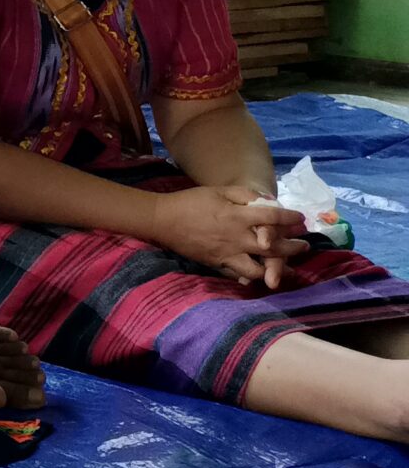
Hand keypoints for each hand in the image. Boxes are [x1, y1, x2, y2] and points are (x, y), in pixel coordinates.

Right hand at [154, 185, 307, 286]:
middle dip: (293, 247)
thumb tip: (268, 202)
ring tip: (288, 267)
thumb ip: (245, 195)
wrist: (163, 220)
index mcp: (238, 217)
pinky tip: (262, 274)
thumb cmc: (191, 202)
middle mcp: (237, 238)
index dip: (291, 219)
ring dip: (278, 268)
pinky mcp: (217, 264)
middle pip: (274, 247)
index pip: (274, 218)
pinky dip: (253, 276)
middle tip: (304, 245)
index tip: (302, 219)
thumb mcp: (219, 191)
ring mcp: (227, 254)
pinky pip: (239, 274)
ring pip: (259, 268)